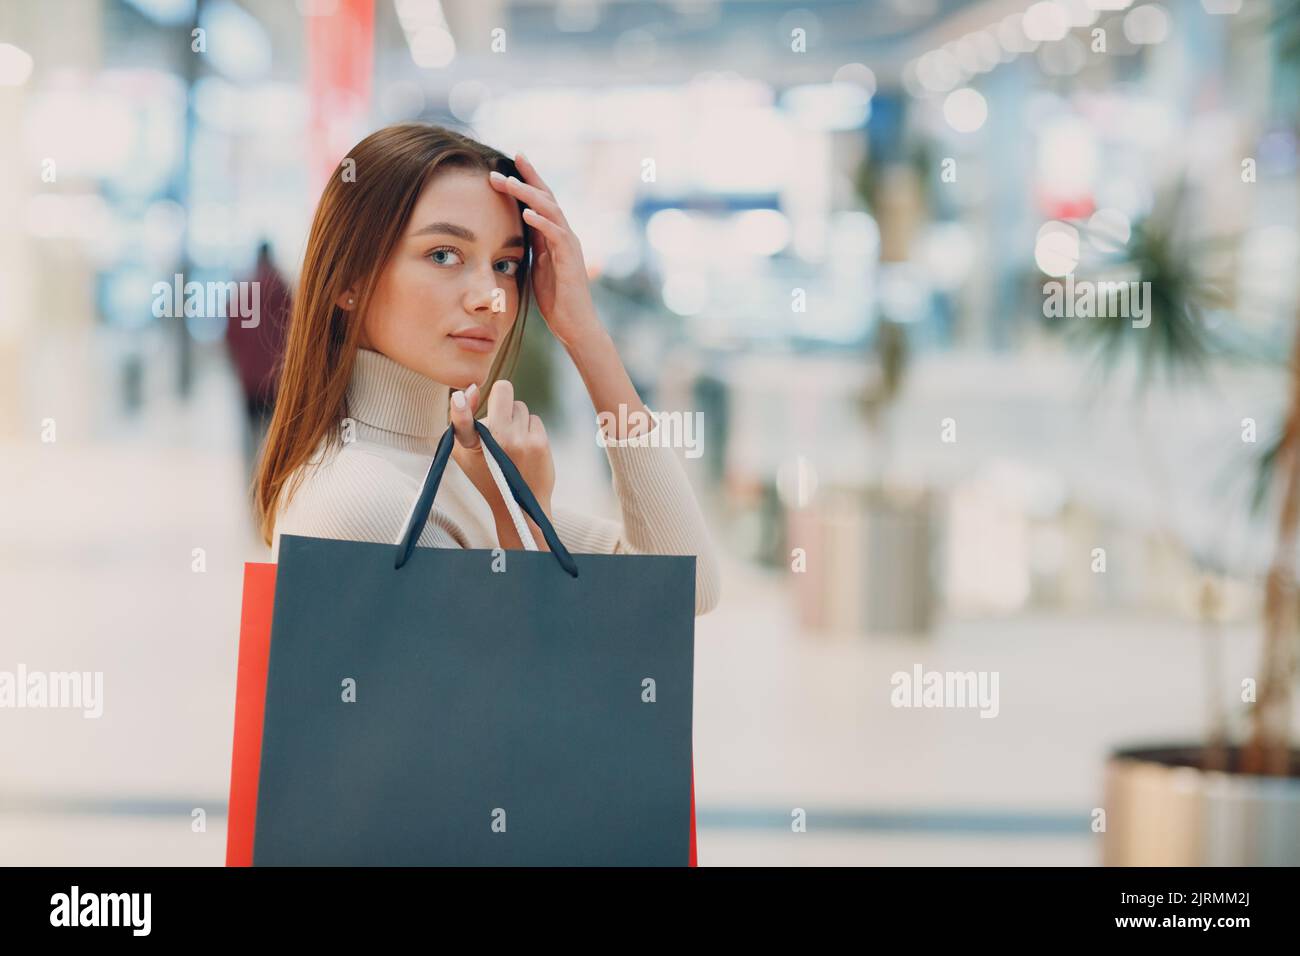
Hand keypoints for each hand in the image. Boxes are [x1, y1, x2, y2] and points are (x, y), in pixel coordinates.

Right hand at [448, 379, 554, 548]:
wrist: (519, 505)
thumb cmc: (487, 473)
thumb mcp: (466, 451)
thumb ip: (465, 419)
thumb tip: (473, 387)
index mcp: (469, 446)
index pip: (462, 424)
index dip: (459, 409)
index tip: (458, 397)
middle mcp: (494, 442)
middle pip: (503, 390)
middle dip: (501, 398)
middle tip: (499, 418)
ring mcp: (518, 442)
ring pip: (520, 406)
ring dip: (516, 419)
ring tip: (511, 442)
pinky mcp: (538, 444)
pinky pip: (533, 418)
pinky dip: (529, 429)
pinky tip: (524, 447)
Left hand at [489, 153, 600, 349]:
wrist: (575, 325)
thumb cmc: (557, 299)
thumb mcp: (537, 265)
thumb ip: (532, 244)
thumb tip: (519, 227)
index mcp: (555, 235)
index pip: (541, 201)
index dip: (528, 179)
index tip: (511, 161)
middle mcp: (566, 235)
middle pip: (547, 197)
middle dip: (528, 177)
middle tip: (509, 158)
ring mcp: (570, 247)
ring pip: (551, 211)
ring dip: (529, 195)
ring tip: (509, 183)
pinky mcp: (570, 262)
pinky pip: (557, 236)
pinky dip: (542, 223)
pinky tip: (527, 213)